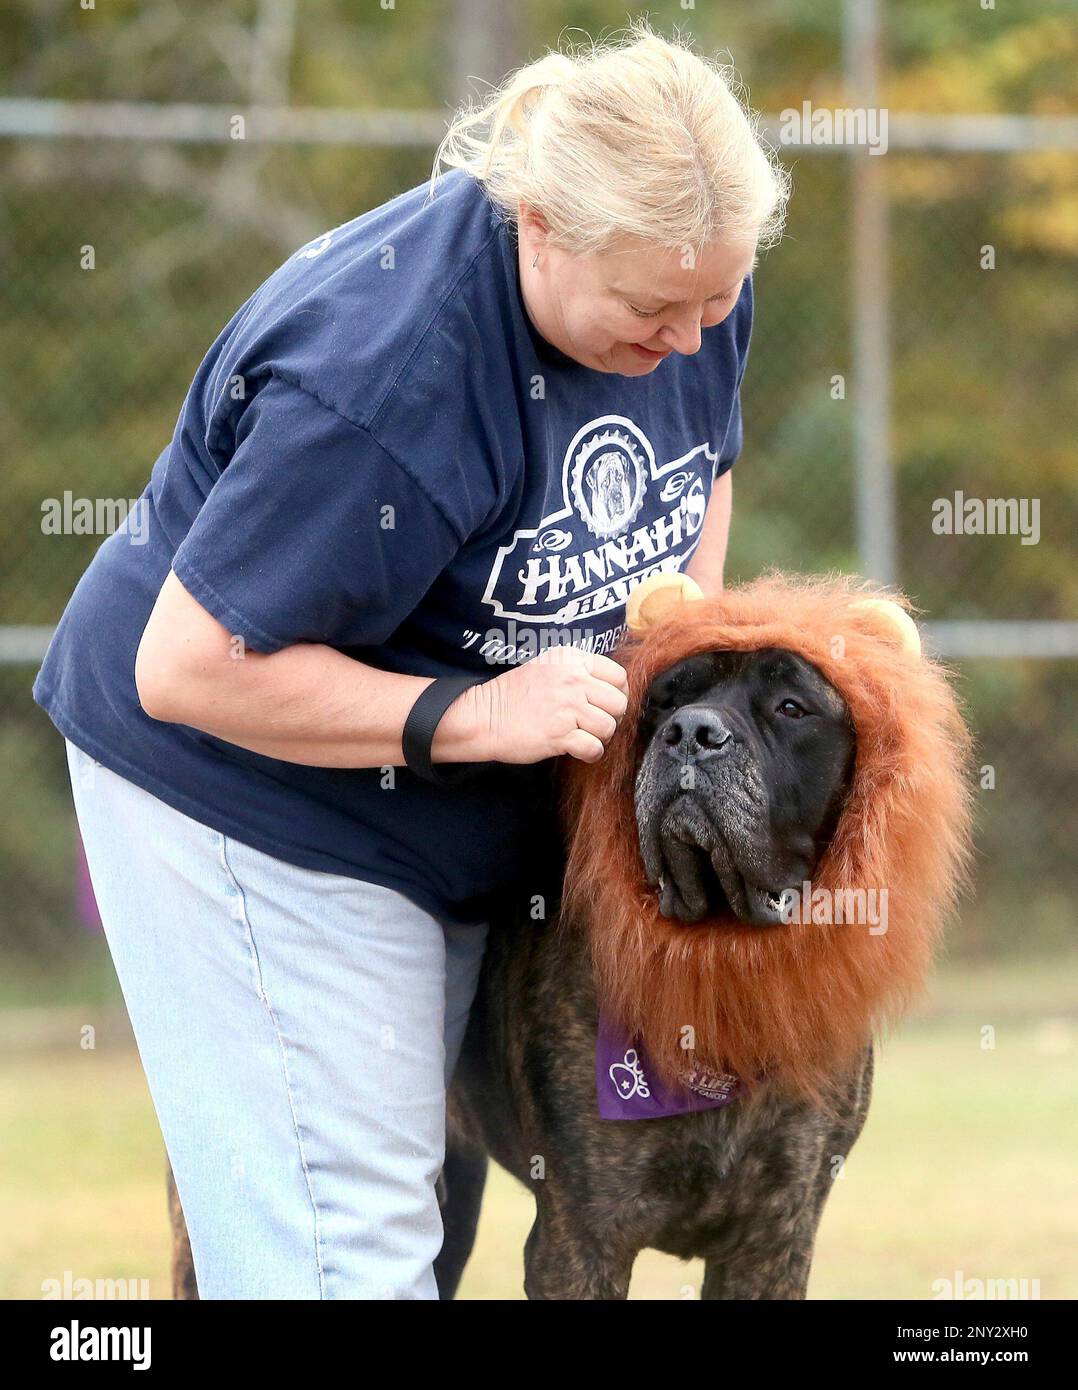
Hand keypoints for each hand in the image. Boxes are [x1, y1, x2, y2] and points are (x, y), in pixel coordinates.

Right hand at [438, 645, 630, 765]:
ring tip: (584, 736)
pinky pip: (595, 748)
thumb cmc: (514, 694)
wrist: (484, 716)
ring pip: (609, 726)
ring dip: (600, 736)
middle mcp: (573, 680)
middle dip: (612, 717)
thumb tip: (609, 687)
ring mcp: (567, 707)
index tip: (607, 704)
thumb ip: (577, 670)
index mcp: (571, 660)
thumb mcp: (547, 666)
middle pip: (618, 702)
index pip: (618, 676)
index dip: (618, 693)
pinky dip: (590, 753)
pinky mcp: (560, 735)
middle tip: (595, 723)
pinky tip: (578, 750)